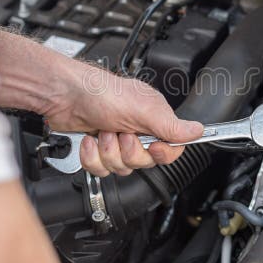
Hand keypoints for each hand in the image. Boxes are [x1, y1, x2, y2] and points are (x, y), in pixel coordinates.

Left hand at [44, 66, 202, 175]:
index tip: (152, 145)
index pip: (171, 148)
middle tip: (122, 133)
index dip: (162, 152)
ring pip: (122, 168)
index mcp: (154, 119)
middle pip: (145, 162)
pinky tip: (90, 140)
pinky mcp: (98, 149)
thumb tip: (198, 130)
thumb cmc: (101, 93)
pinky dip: (92, 156)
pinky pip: (101, 169)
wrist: (64, 96)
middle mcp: (138, 130)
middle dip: (128, 152)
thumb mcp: (142, 109)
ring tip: (103, 133)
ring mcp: (117, 141)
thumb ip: (171, 125)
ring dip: (108, 153)